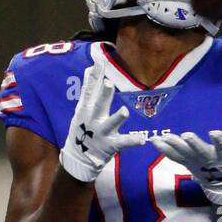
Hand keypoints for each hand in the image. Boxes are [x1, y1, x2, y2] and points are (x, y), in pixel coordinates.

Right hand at [60, 63, 147, 181]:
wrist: (79, 158)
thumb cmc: (83, 129)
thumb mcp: (82, 109)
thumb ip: (88, 89)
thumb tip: (89, 68)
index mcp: (86, 109)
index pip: (90, 90)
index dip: (94, 77)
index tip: (99, 63)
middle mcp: (93, 120)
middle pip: (99, 105)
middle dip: (103, 95)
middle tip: (108, 83)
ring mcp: (101, 133)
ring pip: (110, 124)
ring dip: (117, 118)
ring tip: (124, 111)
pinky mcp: (110, 145)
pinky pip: (123, 142)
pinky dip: (132, 141)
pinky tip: (142, 139)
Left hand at [155, 123, 221, 206]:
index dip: (219, 140)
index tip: (214, 132)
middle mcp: (209, 161)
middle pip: (200, 151)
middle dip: (193, 144)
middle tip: (185, 135)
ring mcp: (197, 163)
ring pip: (184, 154)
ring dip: (174, 146)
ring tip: (163, 137)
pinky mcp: (188, 164)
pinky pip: (175, 157)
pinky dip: (165, 150)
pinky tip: (154, 141)